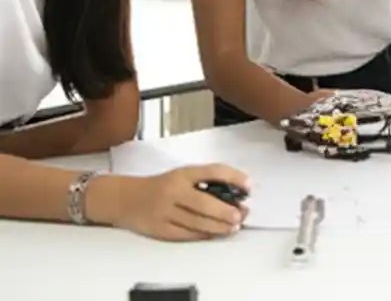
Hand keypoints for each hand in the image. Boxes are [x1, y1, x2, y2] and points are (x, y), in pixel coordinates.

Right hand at [94, 164, 249, 241]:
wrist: (125, 198)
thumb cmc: (160, 187)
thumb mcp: (182, 176)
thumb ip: (205, 182)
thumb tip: (235, 195)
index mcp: (182, 174)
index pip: (213, 171)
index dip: (234, 178)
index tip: (248, 186)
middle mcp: (173, 191)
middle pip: (204, 203)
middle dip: (226, 211)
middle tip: (241, 215)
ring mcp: (165, 211)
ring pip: (197, 222)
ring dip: (219, 226)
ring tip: (233, 227)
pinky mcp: (159, 228)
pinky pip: (186, 234)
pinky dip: (203, 234)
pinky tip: (214, 234)